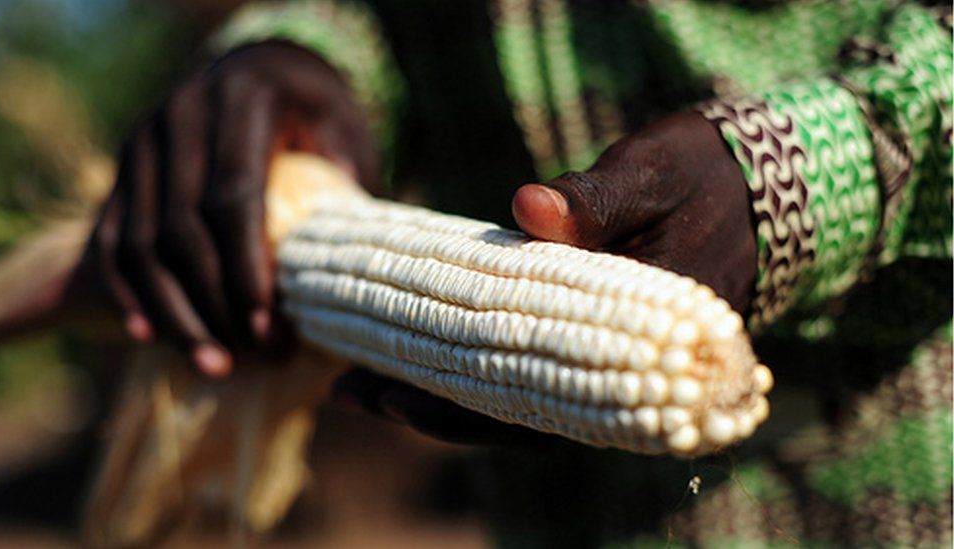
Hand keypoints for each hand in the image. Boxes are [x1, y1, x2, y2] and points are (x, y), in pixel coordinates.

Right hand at [89, 40, 377, 376]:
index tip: (268, 329)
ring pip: (140, 242)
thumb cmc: (316, 114)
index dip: (247, 269)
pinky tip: (151, 335)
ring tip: (212, 364)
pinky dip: (129, 291)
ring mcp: (144, 142)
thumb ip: (348, 189)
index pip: (234, 196)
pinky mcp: (124, 167)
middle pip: (181, 228)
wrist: (259, 68)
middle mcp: (182, 116)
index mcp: (243, 102)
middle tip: (250, 358)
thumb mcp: (344, 135)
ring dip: (172, 313)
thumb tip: (356, 271)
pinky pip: (112, 238)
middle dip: (213, 304)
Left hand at [338, 112, 756, 443]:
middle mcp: (623, 372)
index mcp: (645, 348)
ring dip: (438, 392)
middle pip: (516, 416)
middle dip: (430, 410)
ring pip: (514, 400)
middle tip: (350, 389)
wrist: (750, 186)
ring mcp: (604, 361)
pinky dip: (465, 366)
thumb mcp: (652, 175)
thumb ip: (596, 199)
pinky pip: (522, 369)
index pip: (546, 405)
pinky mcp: (587, 339)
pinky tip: (411, 348)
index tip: (395, 395)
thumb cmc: (701, 178)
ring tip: (360, 379)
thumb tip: (525, 209)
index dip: (467, 412)